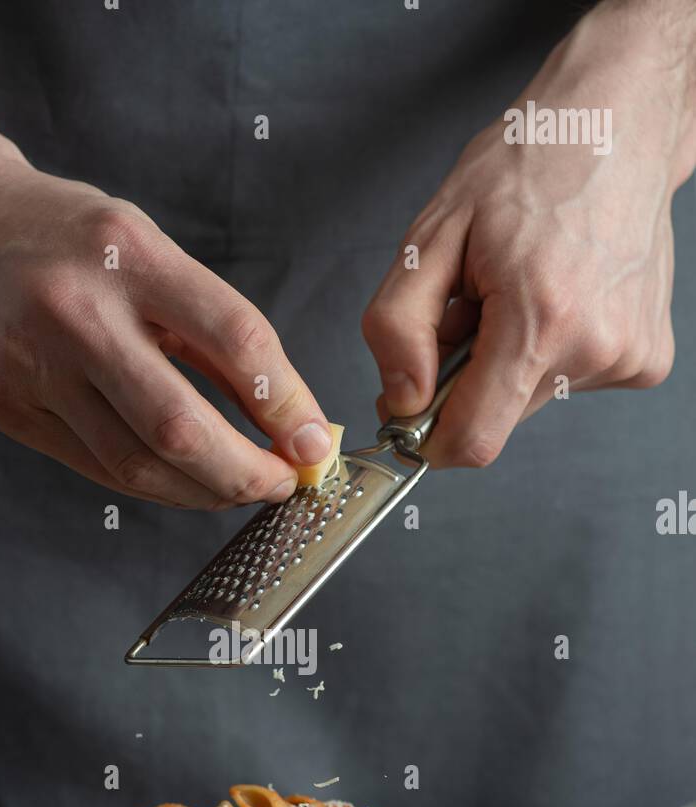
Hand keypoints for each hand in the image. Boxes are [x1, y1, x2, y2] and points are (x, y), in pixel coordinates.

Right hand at [0, 154, 332, 507]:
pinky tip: (180, 481)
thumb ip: (208, 326)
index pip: (234, 339)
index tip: (313, 442)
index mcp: (127, 255)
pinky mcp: (4, 407)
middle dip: (246, 473)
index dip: (285, 404)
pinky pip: (94, 467)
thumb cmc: (59, 234)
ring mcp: (31, 366)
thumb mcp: (144, 247)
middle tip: (281, 485)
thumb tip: (283, 412)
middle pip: (180, 426)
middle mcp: (76, 312)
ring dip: (202, 492)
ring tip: (237, 489)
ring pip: (135, 465)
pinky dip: (150, 483)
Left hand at [362, 0, 695, 467]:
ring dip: (508, 363)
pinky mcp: (646, 359)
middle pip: (498, 420)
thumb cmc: (526, 169)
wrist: (616, 127)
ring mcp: (626, 356)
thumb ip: (398, 327)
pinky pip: (570, 384)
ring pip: (531, 401)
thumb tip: (401, 400)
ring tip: (519, 292)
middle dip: (466, 383)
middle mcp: (594, 345)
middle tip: (469, 313)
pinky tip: (558, 297)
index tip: (410, 414)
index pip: (473, 439)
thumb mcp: (432, 235)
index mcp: (540, 316)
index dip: (430, 440)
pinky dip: (548, 354)